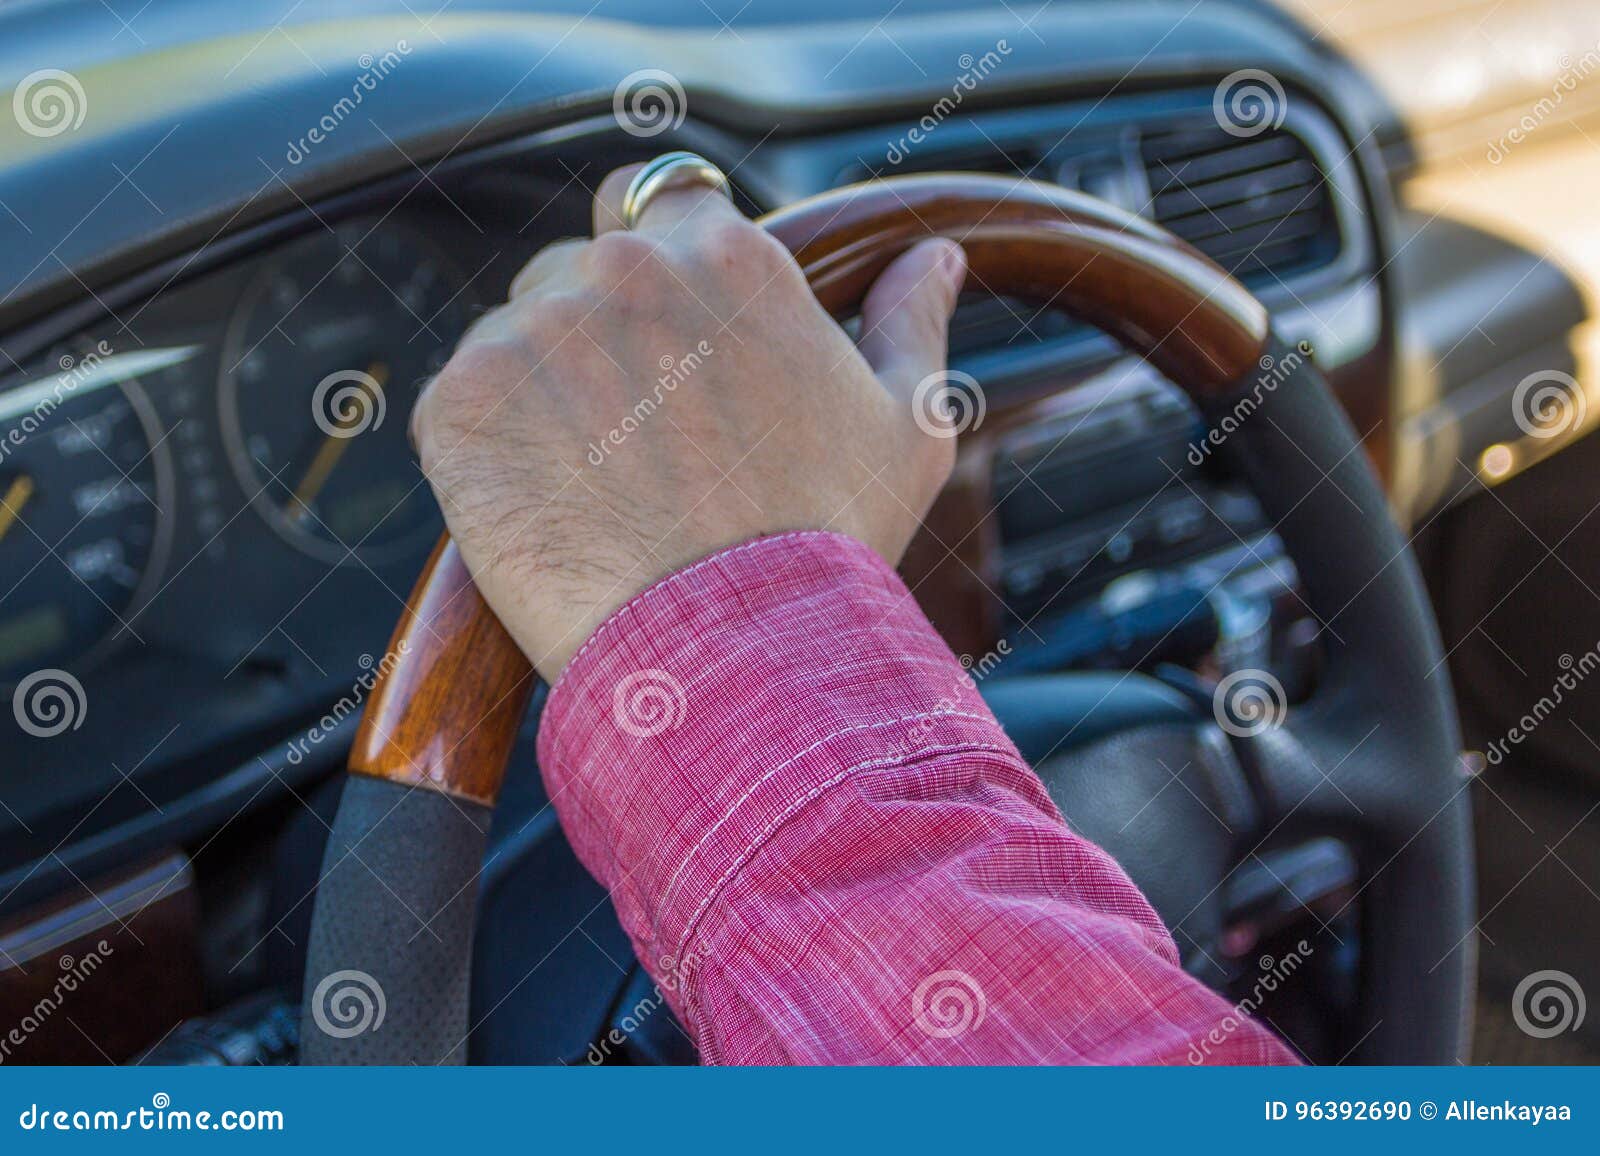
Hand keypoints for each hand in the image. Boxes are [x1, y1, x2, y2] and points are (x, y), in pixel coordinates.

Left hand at [410, 164, 966, 680]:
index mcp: (727, 254)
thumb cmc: (829, 545)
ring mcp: (534, 332)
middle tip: (641, 438)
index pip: (663, 201)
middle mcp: (623, 269)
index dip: (663, 264)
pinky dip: (489, 447)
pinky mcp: (463, 403)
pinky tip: (545, 506)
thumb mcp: (909, 427)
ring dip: (542, 390)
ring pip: (516, 334)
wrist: (733, 655)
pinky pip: (460, 401)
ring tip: (595, 485)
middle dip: (602, 333)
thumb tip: (933, 260)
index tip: (670, 335)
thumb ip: (911, 322)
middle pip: (581, 269)